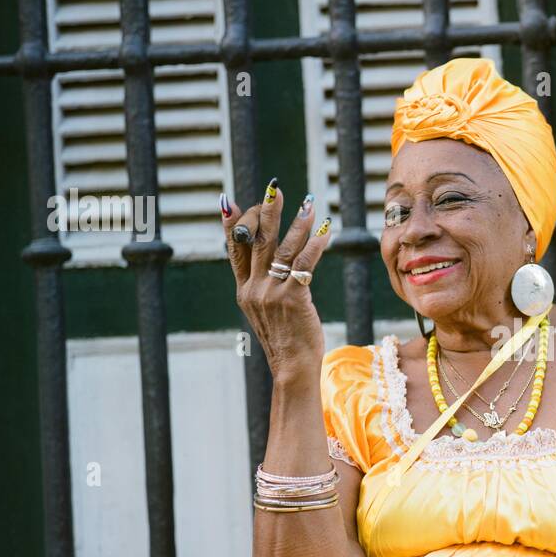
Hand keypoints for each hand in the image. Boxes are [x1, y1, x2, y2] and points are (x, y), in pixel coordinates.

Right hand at [221, 181, 331, 386]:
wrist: (293, 367)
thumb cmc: (286, 338)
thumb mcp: (266, 310)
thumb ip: (263, 283)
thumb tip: (268, 259)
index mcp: (244, 291)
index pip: (233, 250)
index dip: (232, 225)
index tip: (229, 202)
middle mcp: (253, 289)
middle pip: (257, 242)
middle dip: (266, 212)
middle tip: (274, 189)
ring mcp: (271, 294)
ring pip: (283, 249)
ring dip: (297, 224)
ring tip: (308, 205)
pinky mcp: (293, 299)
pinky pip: (305, 264)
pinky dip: (316, 244)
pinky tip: (325, 231)